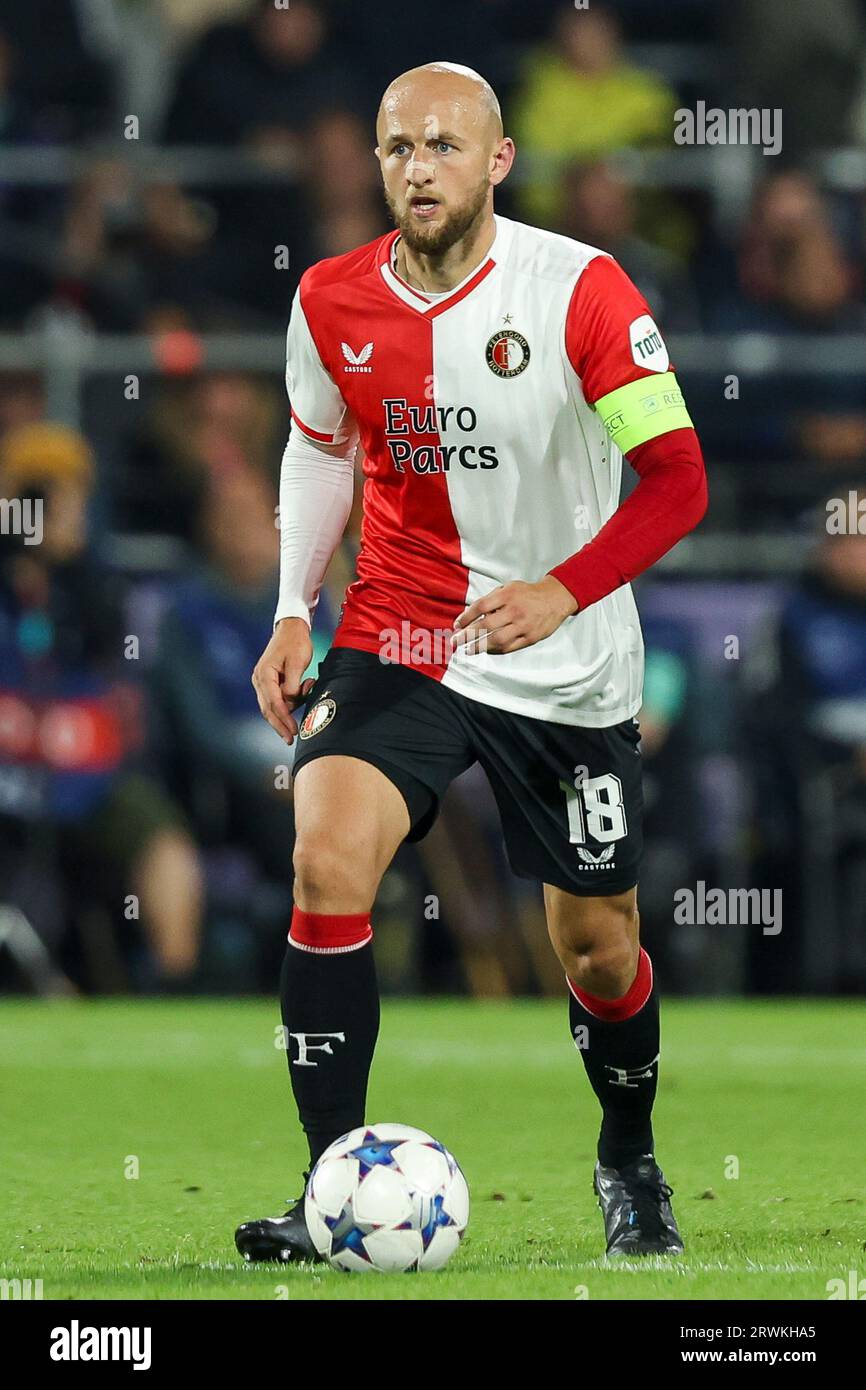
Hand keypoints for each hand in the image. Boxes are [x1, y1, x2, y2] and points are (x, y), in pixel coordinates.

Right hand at [251, 618, 314, 742]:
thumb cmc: (295, 642)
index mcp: (264, 674)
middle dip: (280, 725)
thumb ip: (293, 684)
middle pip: (268, 709)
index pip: (273, 702)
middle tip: (291, 739)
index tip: (293, 731)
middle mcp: (259, 679)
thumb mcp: (298, 662)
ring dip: (289, 708)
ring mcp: (262, 681)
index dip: (284, 718)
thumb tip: (290, 702)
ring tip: (308, 688)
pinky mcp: (268, 682)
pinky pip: (276, 699)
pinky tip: (304, 691)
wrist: (291, 627)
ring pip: (271, 706)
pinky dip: (289, 701)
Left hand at [451, 576, 577, 655]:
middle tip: (455, 641)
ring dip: (479, 646)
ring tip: (468, 649)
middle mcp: (514, 611)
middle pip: (486, 626)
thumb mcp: (509, 588)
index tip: (457, 625)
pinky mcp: (530, 638)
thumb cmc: (528, 594)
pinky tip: (486, 650)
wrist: (555, 599)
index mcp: (507, 596)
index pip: (480, 607)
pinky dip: (495, 650)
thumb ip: (492, 599)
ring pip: (497, 640)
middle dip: (467, 635)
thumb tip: (471, 615)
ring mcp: (523, 626)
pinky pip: (509, 647)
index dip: (466, 617)